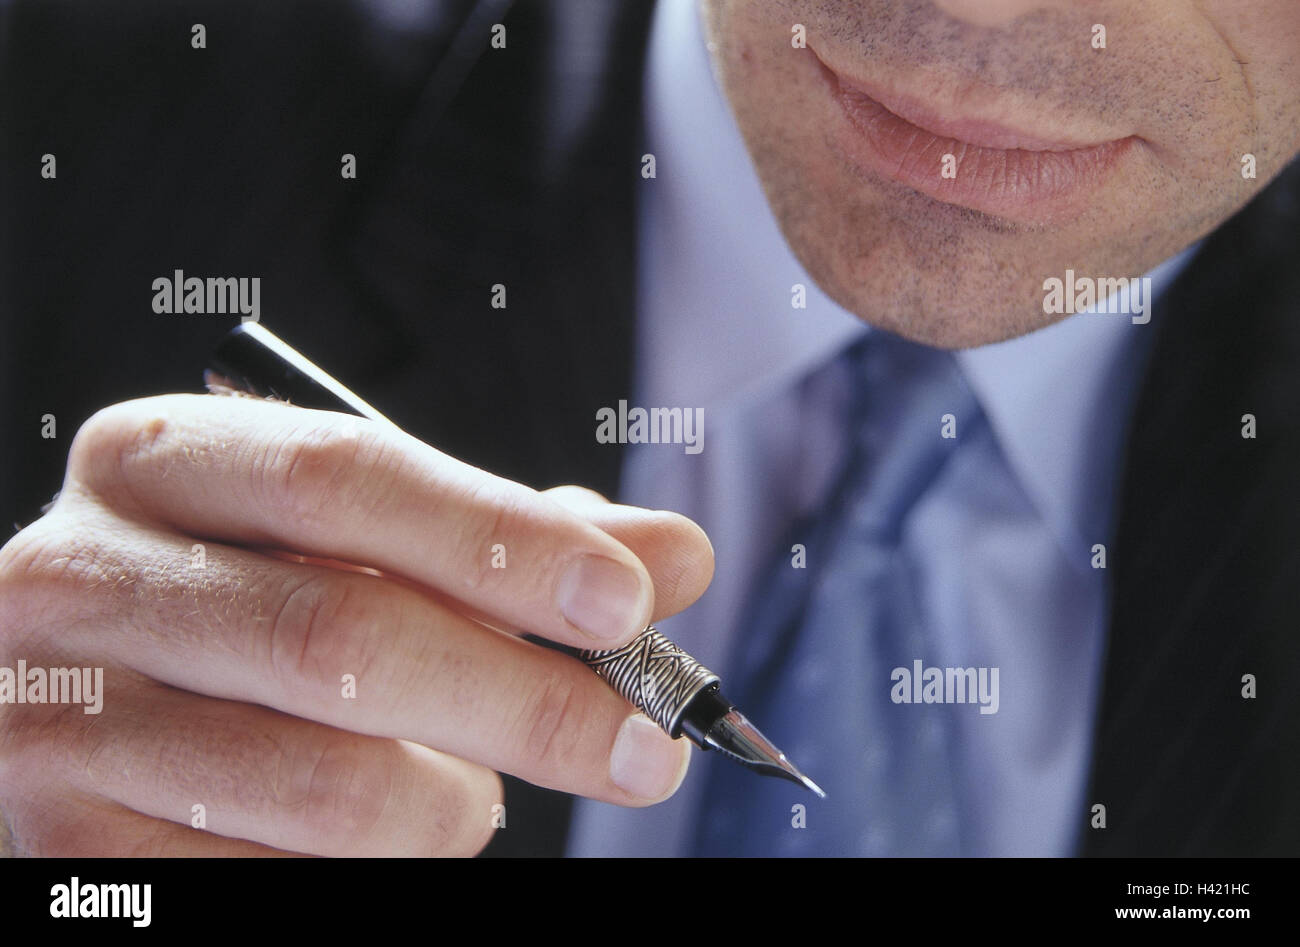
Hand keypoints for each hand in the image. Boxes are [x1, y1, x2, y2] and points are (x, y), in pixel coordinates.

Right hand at [0, 394, 713, 855]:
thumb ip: (510, 543)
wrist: (86, 698)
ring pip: (326, 784)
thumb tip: (675, 556)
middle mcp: (85, 575)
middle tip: (641, 746)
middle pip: (341, 639)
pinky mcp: (68, 845)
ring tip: (466, 788)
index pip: (344, 478)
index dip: (498, 541)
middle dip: (524, 702)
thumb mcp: (359, 541)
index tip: (627, 603)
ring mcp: (60, 718)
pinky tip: (381, 830)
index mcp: (158, 458)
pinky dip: (377, 865)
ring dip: (450, 802)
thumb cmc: (253, 599)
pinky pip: (274, 876)